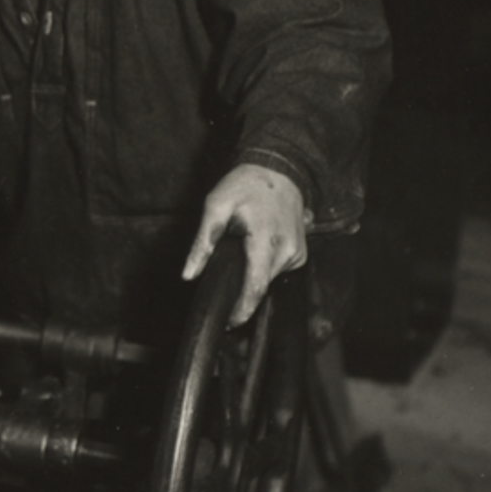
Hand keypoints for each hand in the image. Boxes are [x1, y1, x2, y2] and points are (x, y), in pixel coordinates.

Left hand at [181, 164, 307, 327]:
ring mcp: (298, 253)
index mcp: (266, 242)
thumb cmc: (245, 185)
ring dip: (252, 275)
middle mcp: (288, 251)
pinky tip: (253, 249)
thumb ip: (202, 244)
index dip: (241, 310)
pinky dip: (263, 266)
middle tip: (224, 274)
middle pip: (261, 286)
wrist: (278, 168)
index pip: (256, 288)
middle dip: (241, 290)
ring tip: (240, 252)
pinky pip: (278, 269)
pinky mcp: (301, 252)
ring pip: (270, 279)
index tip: (227, 323)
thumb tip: (189, 275)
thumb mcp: (215, 207)